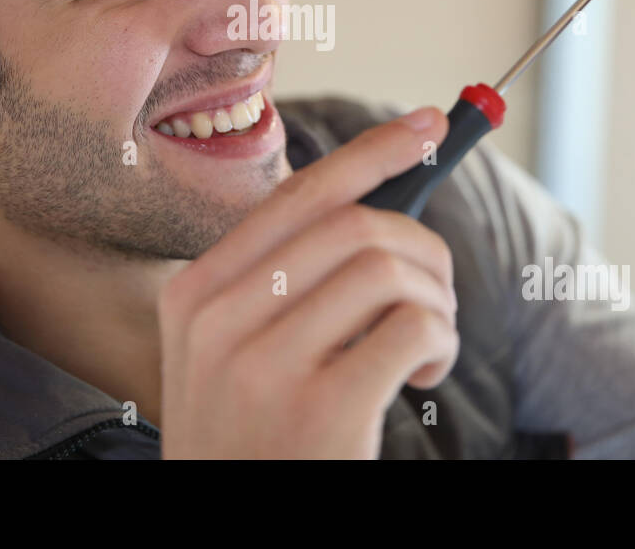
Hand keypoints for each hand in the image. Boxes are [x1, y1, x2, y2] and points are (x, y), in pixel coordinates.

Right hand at [156, 106, 458, 458]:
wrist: (233, 524)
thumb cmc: (250, 440)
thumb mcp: (229, 354)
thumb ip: (279, 280)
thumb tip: (377, 197)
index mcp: (195, 294)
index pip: (298, 196)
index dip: (371, 153)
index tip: (427, 125)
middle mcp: (219, 319)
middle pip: (355, 225)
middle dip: (421, 247)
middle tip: (435, 293)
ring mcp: (265, 364)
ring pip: (390, 267)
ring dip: (434, 300)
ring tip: (423, 343)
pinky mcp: (320, 409)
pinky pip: (414, 323)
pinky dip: (439, 341)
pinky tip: (419, 374)